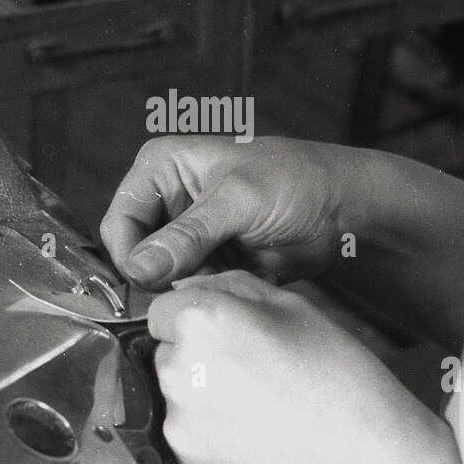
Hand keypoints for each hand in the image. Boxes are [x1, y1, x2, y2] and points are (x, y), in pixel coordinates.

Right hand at [101, 135, 365, 289]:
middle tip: (193, 284)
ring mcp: (188, 233)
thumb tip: (139, 268)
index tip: (155, 282)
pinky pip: (188, 289)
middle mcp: (167, 200)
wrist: (343, 207)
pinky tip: (230, 287)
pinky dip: (204, 295)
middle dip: (159, 276)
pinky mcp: (209, 260)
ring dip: (184, 288)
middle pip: (136, 253)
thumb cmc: (295, 181)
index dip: (131, 256)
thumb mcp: (238, 201)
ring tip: (221, 281)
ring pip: (161, 277)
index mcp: (161, 168)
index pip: (120, 222)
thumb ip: (188, 235)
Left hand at [147, 271, 436, 463]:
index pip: (164, 312)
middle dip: (200, 361)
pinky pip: (193, 446)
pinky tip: (261, 444)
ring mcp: (182, 431)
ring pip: (180, 404)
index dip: (199, 320)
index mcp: (202, 324)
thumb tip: (199, 289)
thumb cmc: (342, 381)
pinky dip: (217, 443)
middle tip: (256, 374)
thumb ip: (235, 289)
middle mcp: (179, 375)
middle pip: (169, 358)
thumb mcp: (296, 308)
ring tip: (264, 413)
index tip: (230, 335)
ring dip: (207, 403)